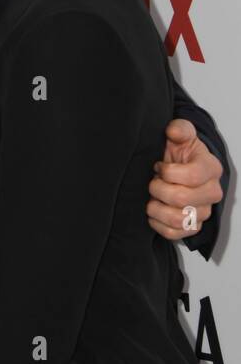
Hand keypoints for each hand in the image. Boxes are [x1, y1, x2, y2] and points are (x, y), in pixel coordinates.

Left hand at [147, 119, 223, 240]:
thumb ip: (179, 129)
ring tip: (152, 198)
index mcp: (210, 168)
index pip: (192, 176)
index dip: (169, 172)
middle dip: (158, 189)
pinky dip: (158, 224)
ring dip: (156, 208)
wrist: (178, 169)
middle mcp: (212, 192)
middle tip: (153, 181)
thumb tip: (173, 131)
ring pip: (178, 219)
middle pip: (181, 199)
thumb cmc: (180, 153)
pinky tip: (154, 212)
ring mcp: (203, 211)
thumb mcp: (180, 136)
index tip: (160, 166)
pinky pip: (174, 234)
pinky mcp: (192, 227)